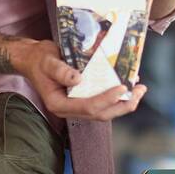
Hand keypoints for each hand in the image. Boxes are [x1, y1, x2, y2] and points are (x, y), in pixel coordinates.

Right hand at [10, 39, 147, 122]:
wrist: (34, 59)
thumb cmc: (40, 59)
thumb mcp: (47, 61)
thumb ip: (60, 70)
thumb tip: (78, 79)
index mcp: (59, 104)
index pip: (87, 107)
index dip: (106, 99)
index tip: (122, 87)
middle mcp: (70, 109)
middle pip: (101, 114)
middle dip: (122, 105)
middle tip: (139, 91)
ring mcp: (77, 105)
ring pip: (105, 111)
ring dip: (124, 103)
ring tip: (140, 90)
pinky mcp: (83, 99)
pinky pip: (103, 102)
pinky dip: (118, 96)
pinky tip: (130, 85)